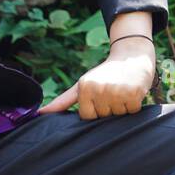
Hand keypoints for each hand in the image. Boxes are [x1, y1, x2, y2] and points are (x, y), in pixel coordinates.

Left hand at [38, 35, 155, 118]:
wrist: (131, 57)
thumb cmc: (105, 74)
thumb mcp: (82, 85)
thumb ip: (62, 101)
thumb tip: (41, 113)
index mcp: (85, 87)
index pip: (87, 116)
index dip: (95, 110)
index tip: (100, 97)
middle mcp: (99, 89)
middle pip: (103, 117)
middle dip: (109, 109)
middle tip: (113, 93)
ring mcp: (117, 92)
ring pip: (118, 116)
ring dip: (121, 107)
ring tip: (122, 92)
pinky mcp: (134, 94)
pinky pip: (132, 112)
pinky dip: (133, 105)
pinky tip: (131, 92)